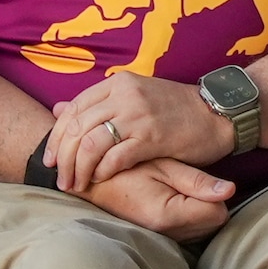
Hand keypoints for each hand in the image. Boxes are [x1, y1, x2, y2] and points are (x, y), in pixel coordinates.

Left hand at [47, 68, 227, 191]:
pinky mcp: (152, 136)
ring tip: (76, 185)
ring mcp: (138, 115)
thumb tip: (57, 108)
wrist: (217, 113)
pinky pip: (116, 156)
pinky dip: (103, 171)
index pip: (73, 109)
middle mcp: (124, 95)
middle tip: (59, 178)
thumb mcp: (135, 96)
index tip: (50, 158)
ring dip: (78, 168)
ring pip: (91, 143)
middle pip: (77, 127)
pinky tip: (101, 179)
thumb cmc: (176, 109)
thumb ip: (98, 103)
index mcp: (118, 83)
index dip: (57, 136)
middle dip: (62, 157)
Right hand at [82, 158, 238, 238]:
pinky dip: (189, 217)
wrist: (93, 187)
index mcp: (169, 214)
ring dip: (199, 210)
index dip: (215, 193)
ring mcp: (165, 239)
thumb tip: (230, 190)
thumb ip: (196, 180)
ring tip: (174, 191)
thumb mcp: (162, 167)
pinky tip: (171, 201)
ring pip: (205, 227)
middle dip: (209, 202)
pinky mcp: (163, 239)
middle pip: (214, 221)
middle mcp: (169, 234)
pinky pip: (192, 231)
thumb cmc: (126, 171)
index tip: (197, 180)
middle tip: (184, 182)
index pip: (218, 212)